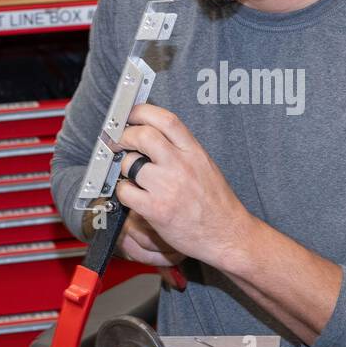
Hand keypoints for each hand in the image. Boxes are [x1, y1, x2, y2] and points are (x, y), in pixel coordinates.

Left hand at [114, 103, 249, 269]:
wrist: (227, 235)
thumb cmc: (217, 204)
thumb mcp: (205, 166)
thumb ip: (181, 149)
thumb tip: (153, 134)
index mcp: (194, 152)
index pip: (166, 119)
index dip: (142, 111)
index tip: (131, 114)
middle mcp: (181, 165)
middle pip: (143, 135)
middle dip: (124, 136)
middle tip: (117, 142)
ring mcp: (167, 187)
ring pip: (129, 163)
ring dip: (122, 167)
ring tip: (129, 174)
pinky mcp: (156, 209)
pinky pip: (125, 191)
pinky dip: (123, 191)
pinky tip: (131, 194)